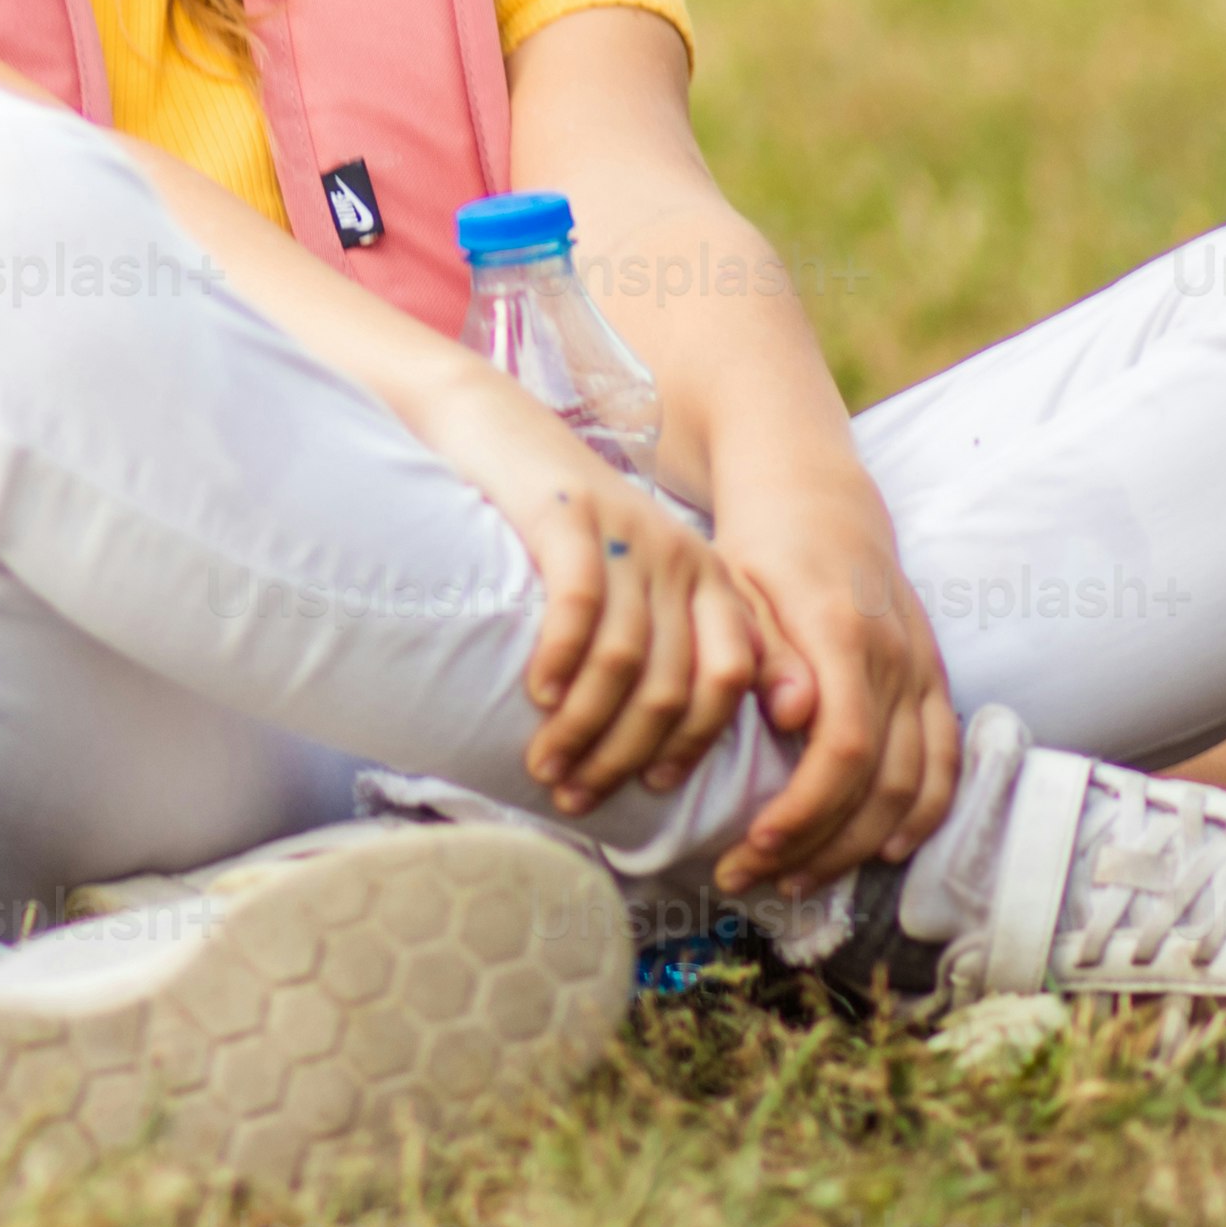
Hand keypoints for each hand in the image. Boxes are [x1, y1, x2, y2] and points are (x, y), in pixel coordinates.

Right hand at [411, 374, 766, 813]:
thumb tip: (668, 760)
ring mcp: (630, 534)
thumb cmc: (559, 532)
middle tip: (575, 794)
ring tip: (544, 765)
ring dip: (583, 728)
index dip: (693, 747)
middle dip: (626, 756)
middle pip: (675, 687)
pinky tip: (535, 694)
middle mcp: (683, 557)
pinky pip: (580, 608)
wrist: (497, 433)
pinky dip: (561, 664)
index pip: (729, 683)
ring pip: (625, 662)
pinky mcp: (573, 515)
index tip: (648, 790)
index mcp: (709, 582)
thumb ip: (665, 651)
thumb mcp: (629, 588)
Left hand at [699, 464, 959, 895]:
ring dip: (860, 844)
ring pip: (914, 784)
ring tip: (797, 876)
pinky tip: (885, 849)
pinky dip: (925, 812)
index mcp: (842, 635)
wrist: (813, 494)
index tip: (751, 848)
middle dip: (818, 845)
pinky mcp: (934, 676)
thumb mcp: (737, 585)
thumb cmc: (759, 546)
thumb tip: (794, 716)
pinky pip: (946, 758)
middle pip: (879, 782)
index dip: (804, 810)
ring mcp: (922, 669)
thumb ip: (765, 651)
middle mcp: (895, 657)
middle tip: (750, 878)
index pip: (843, 748)